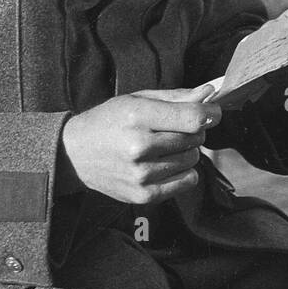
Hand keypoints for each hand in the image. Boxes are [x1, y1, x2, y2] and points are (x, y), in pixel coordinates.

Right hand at [57, 86, 221, 203]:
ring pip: (193, 160)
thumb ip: (175, 97)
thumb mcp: (137, 99)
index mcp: (137, 116)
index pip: (193, 118)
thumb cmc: (108, 121)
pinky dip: (183, 172)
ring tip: (163, 146)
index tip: (213, 112)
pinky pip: (187, 181)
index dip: (210, 114)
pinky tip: (164, 164)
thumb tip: (208, 93)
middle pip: (195, 138)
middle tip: (175, 128)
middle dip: (194, 131)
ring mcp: (141, 174)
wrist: (74, 154)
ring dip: (186, 151)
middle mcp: (139, 146)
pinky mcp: (143, 195)